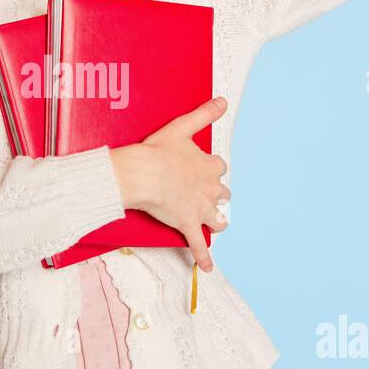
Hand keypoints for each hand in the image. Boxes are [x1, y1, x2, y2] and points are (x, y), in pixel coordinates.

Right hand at [110, 96, 230, 271]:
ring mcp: (201, 209)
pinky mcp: (188, 225)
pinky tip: (207, 268)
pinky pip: (198, 246)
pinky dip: (203, 258)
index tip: (204, 169)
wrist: (144, 173)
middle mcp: (210, 189)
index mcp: (209, 166)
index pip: (218, 167)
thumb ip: (205, 113)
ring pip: (217, 219)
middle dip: (216, 195)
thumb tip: (224, 100)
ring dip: (217, 222)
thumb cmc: (158, 150)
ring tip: (216, 224)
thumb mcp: (183, 126)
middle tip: (206, 196)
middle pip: (222, 194)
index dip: (211, 169)